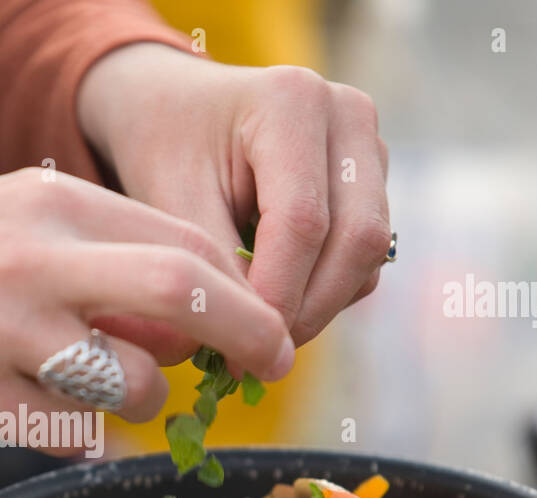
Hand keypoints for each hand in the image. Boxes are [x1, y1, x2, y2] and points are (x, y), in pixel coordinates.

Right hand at [0, 169, 293, 448]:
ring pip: (133, 383)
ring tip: (94, 392)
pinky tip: (40, 415)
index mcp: (49, 204)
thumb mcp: (3, 219)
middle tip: (272, 365)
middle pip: (184, 295)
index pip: (184, 245)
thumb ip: (93, 255)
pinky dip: (79, 435)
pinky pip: (70, 436)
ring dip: (139, 400)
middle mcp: (32, 259)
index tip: (264, 327)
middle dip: (250, 336)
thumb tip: (184, 321)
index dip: (241, 293)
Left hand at [78, 44, 390, 345]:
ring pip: (370, 254)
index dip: (276, 297)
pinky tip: (277, 302)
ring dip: (320, 306)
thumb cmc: (163, 148)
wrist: (175, 109)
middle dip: (308, 310)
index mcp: (291, 102)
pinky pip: (367, 257)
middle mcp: (347, 115)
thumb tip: (246, 347)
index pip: (302, 223)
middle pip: (357, 239)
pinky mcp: (373, 181)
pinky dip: (328, 292)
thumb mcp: (168, 202)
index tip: (238, 351)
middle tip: (256, 355)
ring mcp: (368, 147)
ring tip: (259, 332)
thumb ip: (211, 270)